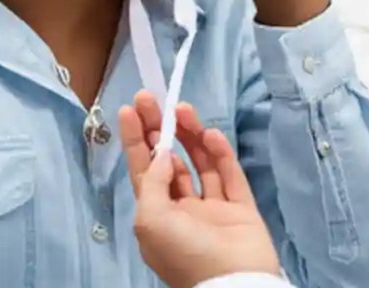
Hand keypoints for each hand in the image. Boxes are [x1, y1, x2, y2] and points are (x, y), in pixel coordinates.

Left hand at [120, 96, 280, 287]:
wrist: (234, 283)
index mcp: (157, 217)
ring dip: (190, 135)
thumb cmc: (185, 254)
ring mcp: (213, 208)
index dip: (135, 140)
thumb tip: (162, 155)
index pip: (143, 170)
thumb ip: (152, 183)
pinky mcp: (240, 207)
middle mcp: (182, 210)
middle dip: (160, 129)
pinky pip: (229, 174)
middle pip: (169, 161)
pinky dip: (220, 153)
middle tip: (151, 98)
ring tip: (183, 108)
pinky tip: (210, 135)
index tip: (128, 109)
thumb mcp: (151, 221)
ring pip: (200, 163)